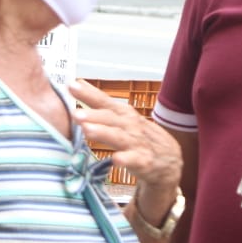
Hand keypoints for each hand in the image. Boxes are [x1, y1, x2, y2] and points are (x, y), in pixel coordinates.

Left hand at [69, 81, 180, 199]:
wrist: (170, 160)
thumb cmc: (140, 136)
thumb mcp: (123, 116)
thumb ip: (100, 102)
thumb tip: (77, 82)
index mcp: (123, 114)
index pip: (104, 101)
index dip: (88, 94)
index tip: (71, 85)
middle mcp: (130, 125)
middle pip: (110, 118)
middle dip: (93, 115)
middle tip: (75, 114)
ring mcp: (138, 143)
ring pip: (119, 137)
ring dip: (104, 133)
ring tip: (87, 131)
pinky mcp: (145, 161)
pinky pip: (135, 160)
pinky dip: (126, 159)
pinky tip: (116, 160)